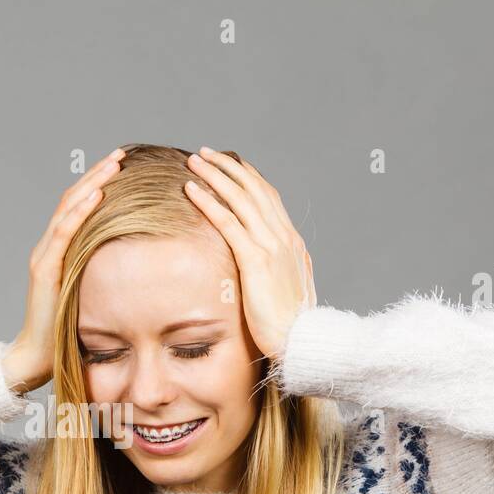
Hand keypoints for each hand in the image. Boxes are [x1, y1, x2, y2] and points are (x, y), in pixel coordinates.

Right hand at [2, 146, 126, 393]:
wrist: (36, 358)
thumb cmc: (68, 333)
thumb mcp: (94, 297)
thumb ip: (107, 276)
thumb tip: (141, 267)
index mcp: (62, 252)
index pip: (80, 207)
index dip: (100, 184)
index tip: (124, 166)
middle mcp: (49, 247)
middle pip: (74, 199)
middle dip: (98, 174)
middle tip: (123, 154)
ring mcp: (44, 256)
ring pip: (68, 209)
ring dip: (92, 184)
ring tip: (113, 164)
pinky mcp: (44, 270)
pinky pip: (63, 234)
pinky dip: (80, 212)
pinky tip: (97, 195)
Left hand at [182, 146, 315, 361]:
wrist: (301, 341)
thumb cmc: (292, 324)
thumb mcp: (289, 288)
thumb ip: (280, 268)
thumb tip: (273, 261)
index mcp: (291, 241)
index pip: (268, 197)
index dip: (247, 177)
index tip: (229, 163)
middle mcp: (283, 237)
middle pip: (253, 189)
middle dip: (228, 167)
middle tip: (206, 153)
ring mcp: (271, 247)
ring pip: (240, 199)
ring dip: (215, 176)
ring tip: (194, 161)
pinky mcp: (256, 261)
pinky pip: (228, 223)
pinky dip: (209, 202)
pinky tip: (191, 190)